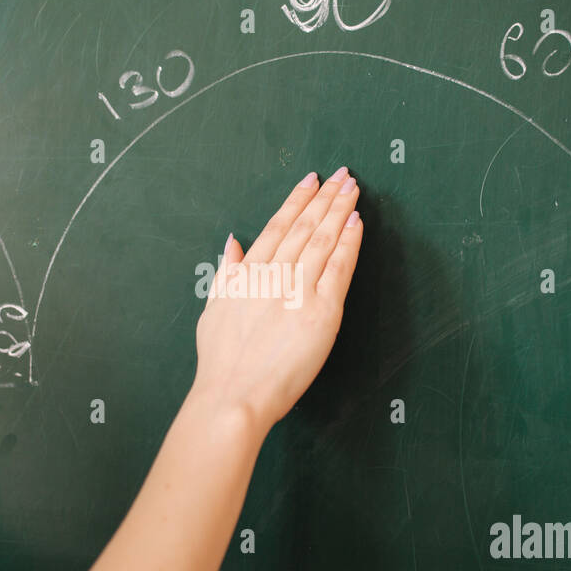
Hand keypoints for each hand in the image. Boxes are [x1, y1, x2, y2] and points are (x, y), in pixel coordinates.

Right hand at [190, 166, 362, 436]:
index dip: (297, 200)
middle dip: (325, 197)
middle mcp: (273, 276)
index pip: (278, 226)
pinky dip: (349, 244)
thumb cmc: (221, 363)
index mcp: (247, 274)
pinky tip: (357, 223)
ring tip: (353, 189)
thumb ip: (227, 272)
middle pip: (305, 226)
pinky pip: (339, 269)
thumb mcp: (213, 309)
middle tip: (342, 175)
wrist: (234, 394)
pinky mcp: (321, 312)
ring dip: (340, 211)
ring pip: (323, 240)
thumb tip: (234, 242)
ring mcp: (298, 291)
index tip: (311, 180)